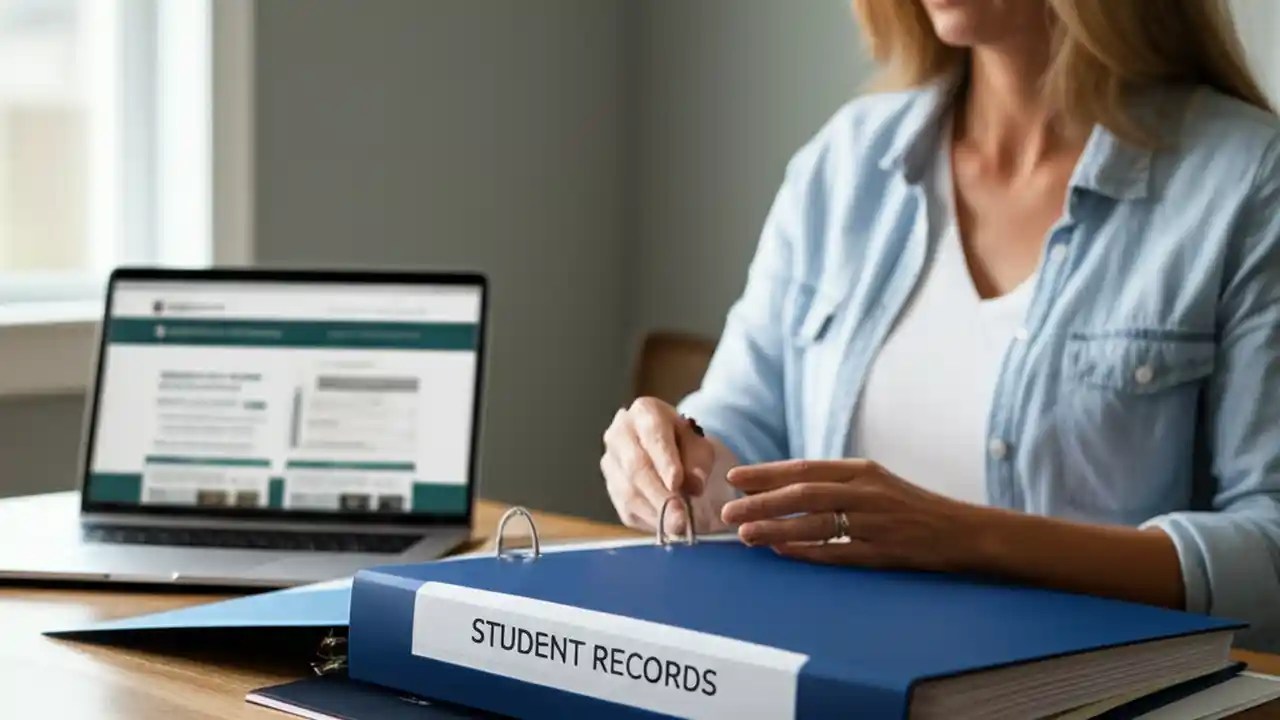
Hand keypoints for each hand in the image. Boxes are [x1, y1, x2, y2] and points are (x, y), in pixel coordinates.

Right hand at [601, 398, 735, 533]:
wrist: (667, 449)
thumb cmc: (685, 444)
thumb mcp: (700, 444)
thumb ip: (698, 462)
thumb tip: (693, 487)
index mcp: (644, 412)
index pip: (653, 435)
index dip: (665, 460)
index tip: (677, 483)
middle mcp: (620, 433)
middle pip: (636, 465)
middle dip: (659, 493)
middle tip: (680, 515)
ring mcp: (611, 461)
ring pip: (627, 490)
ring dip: (654, 511)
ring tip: (677, 526)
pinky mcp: (611, 487)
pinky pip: (625, 507)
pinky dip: (647, 520)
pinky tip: (666, 526)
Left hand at [719, 459, 984, 572]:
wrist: (962, 532)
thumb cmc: (910, 507)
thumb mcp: (874, 483)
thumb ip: (833, 484)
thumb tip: (780, 488)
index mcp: (861, 470)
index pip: (804, 468)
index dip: (767, 473)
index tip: (735, 479)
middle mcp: (866, 492)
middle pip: (803, 493)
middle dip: (762, 501)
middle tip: (728, 511)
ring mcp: (875, 522)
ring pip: (815, 522)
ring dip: (776, 528)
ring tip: (745, 535)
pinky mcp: (884, 552)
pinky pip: (837, 551)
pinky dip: (806, 551)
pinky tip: (782, 551)